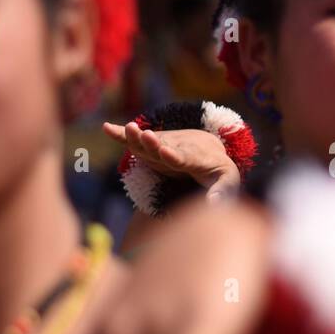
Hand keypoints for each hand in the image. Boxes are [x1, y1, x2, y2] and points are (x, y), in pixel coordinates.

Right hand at [103, 122, 241, 201]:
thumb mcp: (227, 181)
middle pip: (163, 145)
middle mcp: (177, 148)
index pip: (183, 157)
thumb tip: (214, 205)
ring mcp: (164, 145)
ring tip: (126, 127)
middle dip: (152, 142)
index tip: (165, 152)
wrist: (210, 147)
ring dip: (136, 136)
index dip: (174, 155)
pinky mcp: (153, 146)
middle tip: (144, 134)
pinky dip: (121, 135)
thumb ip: (221, 192)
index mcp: (196, 157)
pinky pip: (135, 141)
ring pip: (148, 142)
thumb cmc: (219, 170)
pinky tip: (107, 128)